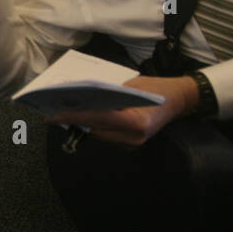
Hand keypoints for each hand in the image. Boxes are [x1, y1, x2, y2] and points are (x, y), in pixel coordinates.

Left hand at [47, 76, 198, 146]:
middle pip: (96, 130)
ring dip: (82, 125)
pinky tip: (83, 118)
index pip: (99, 119)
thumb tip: (82, 99)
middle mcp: (134, 137)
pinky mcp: (132, 145)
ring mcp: (134, 144)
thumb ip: (109, 95)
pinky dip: (94, 127)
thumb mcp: (131, 86)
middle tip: (53, 114)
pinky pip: (107, 136)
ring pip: (99, 135)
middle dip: (75, 122)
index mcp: (136, 122)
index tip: (55, 115)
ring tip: (63, 116)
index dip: (76, 117)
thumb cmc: (156, 88)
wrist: (180, 100)